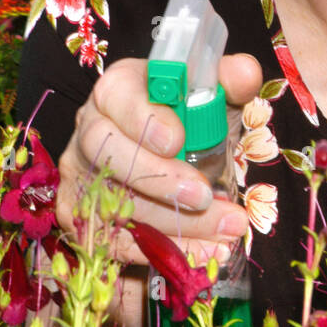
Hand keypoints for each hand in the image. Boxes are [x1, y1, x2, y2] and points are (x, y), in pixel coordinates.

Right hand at [55, 51, 262, 326]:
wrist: (162, 161)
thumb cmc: (185, 121)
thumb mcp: (208, 97)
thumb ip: (227, 81)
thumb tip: (247, 72)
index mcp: (118, 89)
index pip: (117, 95)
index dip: (144, 118)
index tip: (178, 140)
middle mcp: (89, 128)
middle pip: (107, 152)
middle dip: (159, 179)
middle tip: (206, 196)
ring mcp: (79, 174)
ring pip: (113, 202)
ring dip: (173, 223)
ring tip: (225, 231)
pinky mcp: (80, 216)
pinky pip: (112, 240)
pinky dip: (160, 252)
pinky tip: (202, 253)